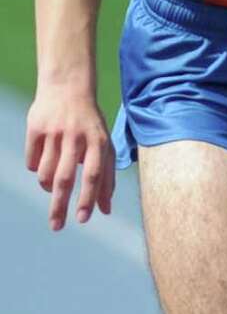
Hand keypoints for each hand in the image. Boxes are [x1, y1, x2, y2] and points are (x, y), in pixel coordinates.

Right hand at [26, 89, 115, 230]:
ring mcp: (54, 132)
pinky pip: (32, 160)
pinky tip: (42, 162)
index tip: (83, 220)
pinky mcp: (35, 128)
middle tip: (56, 226)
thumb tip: (106, 211)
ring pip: (45, 172)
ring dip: (47, 186)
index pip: (94, 175)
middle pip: (66, 178)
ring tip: (52, 187)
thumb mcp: (104, 146)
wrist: (68, 87)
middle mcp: (76, 137)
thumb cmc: (90, 124)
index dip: (88, 198)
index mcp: (98, 142)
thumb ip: (107, 178)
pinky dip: (35, 168)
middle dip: (60, 206)